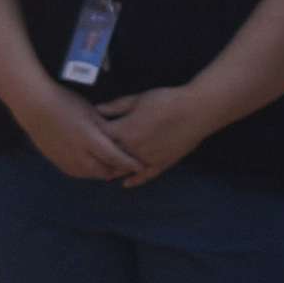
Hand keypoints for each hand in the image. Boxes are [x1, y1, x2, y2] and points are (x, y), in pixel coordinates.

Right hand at [23, 80, 154, 185]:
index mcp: (88, 138)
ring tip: (114, 168)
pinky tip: (94, 165)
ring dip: (103, 172)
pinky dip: (89, 171)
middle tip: (129, 168)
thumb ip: (107, 126)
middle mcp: (77, 152)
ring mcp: (65, 158)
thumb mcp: (91, 111)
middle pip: (103, 170)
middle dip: (118, 171)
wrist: (34, 106)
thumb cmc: (66, 102)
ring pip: (90, 174)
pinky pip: (77, 172)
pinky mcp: (56, 160)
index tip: (141, 166)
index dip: (129, 163)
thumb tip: (123, 137)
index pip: (114, 156)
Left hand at [86, 81, 207, 180]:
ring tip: (103, 172)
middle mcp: (132, 148)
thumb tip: (96, 109)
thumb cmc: (168, 100)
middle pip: (108, 157)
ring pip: (124, 169)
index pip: (99, 138)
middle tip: (89, 159)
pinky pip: (145, 176)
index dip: (91, 136)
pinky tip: (126, 183)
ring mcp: (147, 158)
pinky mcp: (162, 163)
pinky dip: (135, 181)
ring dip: (113, 171)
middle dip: (98, 157)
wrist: (198, 109)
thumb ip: (116, 106)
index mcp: (124, 130)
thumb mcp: (138, 99)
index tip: (85, 136)